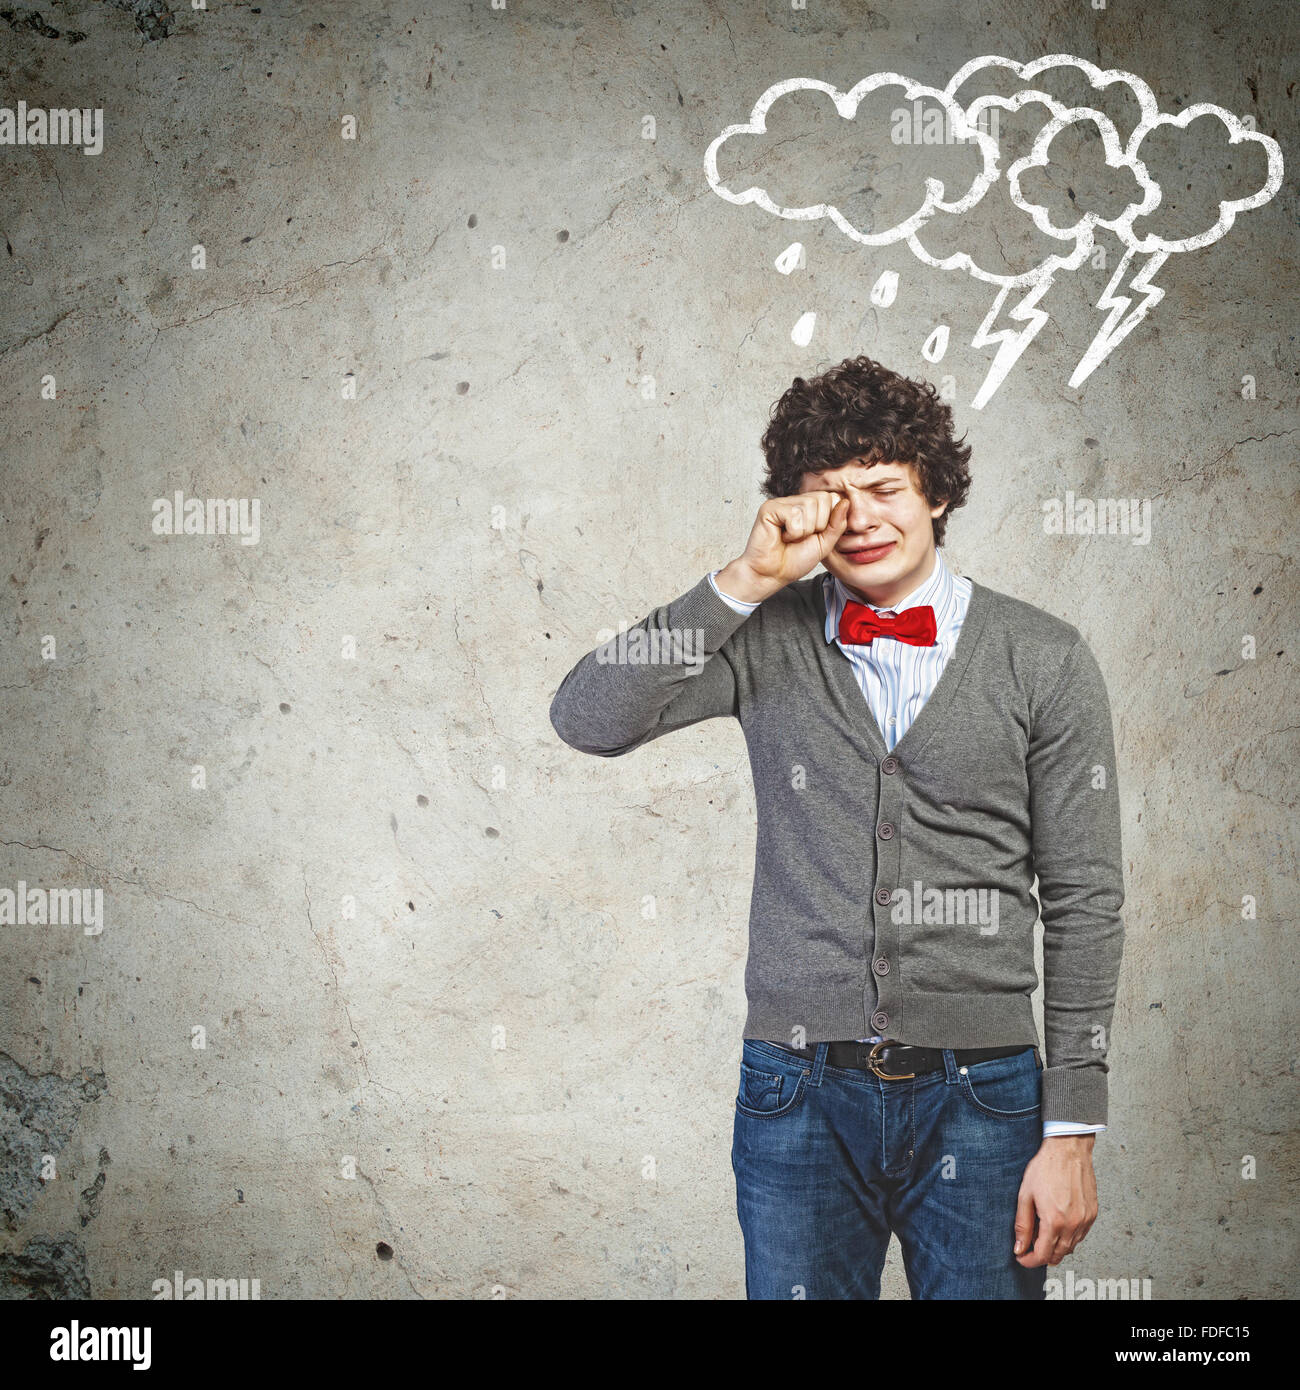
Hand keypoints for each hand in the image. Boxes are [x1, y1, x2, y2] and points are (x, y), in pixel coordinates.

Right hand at [716, 492, 849, 602]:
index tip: (815, 536)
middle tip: (800, 538)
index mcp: (809, 507)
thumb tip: (845, 501)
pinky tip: (782, 536)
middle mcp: (796, 501)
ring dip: (804, 531)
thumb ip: (837, 524)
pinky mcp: (770, 508)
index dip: (829, 521)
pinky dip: (793, 532)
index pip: (832, 498)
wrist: (772, 574)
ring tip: (790, 538)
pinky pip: (794, 514)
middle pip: (823, 499)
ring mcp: (782, 503)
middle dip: (818, 526)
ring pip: (809, 506)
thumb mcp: (825, 543)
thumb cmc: (794, 561)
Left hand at [1013, 1134, 1097, 1266]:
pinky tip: (1058, 1225)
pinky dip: (1069, 1237)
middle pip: (1058, 1255)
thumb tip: (1020, 1247)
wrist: (1068, 1149)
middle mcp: (1073, 1224)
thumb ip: (1023, 1225)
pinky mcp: (1092, 1214)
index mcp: (1054, 1221)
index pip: (1043, 1255)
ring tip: (1042, 1233)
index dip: (1030, 1260)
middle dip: (1042, 1256)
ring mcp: (1085, 1220)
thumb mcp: (1025, 1195)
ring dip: (1056, 1247)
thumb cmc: (1045, 1168)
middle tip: (1029, 1246)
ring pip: (1070, 1248)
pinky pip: (1080, 1236)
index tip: (1022, 1257)